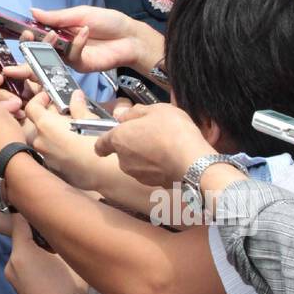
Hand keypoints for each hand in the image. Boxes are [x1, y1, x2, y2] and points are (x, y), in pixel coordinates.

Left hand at [4, 215, 88, 293]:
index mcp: (21, 251)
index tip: (40, 202)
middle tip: (56, 228)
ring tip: (57, 248)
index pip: (19, 220)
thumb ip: (62, 238)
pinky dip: (35, 260)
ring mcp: (12, 276)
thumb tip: (62, 225)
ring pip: (24, 251)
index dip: (29, 210)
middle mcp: (11, 262)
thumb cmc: (66, 289)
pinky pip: (24, 265)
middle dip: (37, 231)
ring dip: (37, 247)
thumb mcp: (68, 258)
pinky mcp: (17, 286)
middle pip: (21, 236)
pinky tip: (52, 265)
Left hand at [24, 88, 106, 189]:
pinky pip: (52, 154)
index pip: (31, 108)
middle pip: (38, 124)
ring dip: (54, 134)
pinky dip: (59, 148)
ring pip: (45, 140)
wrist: (103, 173)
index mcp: (45, 125)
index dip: (39, 100)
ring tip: (73, 131)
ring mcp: (46, 157)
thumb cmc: (96, 142)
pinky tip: (74, 147)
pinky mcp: (54, 169)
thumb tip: (75, 96)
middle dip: (50, 117)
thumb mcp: (89, 118)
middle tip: (67, 114)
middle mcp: (40, 142)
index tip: (49, 97)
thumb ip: (78, 106)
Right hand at [29, 4, 162, 77]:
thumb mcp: (80, 13)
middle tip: (28, 37)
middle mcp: (63, 44)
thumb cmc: (108, 22)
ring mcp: (71, 56)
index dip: (29, 32)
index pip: (39, 32)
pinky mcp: (81, 65)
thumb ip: (57, 16)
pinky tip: (83, 33)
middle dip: (31, 44)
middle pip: (40, 48)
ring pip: (52, 55)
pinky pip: (72, 57)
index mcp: (61, 30)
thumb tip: (33, 11)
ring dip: (50, 44)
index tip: (23, 28)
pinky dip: (76, 44)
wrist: (130, 35)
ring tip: (53, 33)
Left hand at [93, 103, 213, 186]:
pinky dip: (155, 167)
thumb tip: (121, 116)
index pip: (100, 145)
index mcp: (119, 139)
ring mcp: (137, 174)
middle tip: (150, 134)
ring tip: (164, 146)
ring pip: (135, 163)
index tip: (111, 138)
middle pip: (121, 152)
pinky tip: (170, 159)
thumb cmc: (172, 131)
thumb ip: (134, 112)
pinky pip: (149, 172)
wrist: (193, 162)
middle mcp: (123, 160)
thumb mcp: (155, 109)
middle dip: (132, 144)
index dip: (104, 142)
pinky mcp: (151, 184)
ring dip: (144, 156)